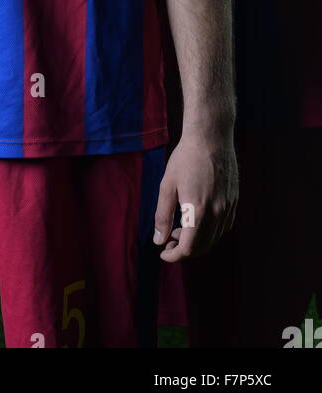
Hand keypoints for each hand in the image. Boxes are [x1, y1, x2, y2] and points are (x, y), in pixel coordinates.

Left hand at [154, 129, 237, 260]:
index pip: (188, 248)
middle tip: (169, 240)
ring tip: (180, 228)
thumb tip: (158, 240)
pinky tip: (197, 219)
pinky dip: (210, 231)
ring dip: (197, 241)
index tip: (163, 253)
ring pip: (214, 238)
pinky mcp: (235, 201)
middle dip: (184, 250)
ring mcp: (229, 207)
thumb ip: (162, 216)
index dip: (174, 255)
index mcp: (199, 211)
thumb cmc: (185, 158)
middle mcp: (218, 213)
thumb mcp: (167, 185)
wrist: (211, 137)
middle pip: (202, 247)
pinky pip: (224, 226)